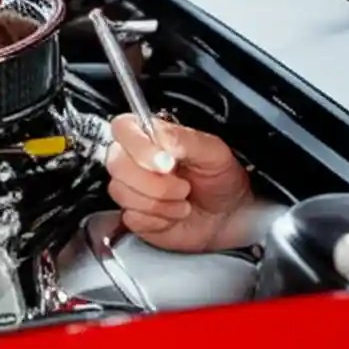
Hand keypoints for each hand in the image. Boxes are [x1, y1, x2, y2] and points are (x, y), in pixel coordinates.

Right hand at [104, 113, 253, 251]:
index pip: (123, 128)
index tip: (167, 164)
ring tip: (183, 201)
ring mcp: (131, 188)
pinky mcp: (133, 216)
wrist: (230, 214)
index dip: (139, 147)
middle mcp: (135, 160)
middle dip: (155, 182)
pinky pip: (132, 218)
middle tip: (183, 187)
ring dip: (160, 203)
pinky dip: (159, 220)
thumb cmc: (222, 178)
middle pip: (117, 164)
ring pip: (123, 193)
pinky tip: (174, 215)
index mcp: (151, 136)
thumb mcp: (213, 152)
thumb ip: (185, 140)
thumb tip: (161, 139)